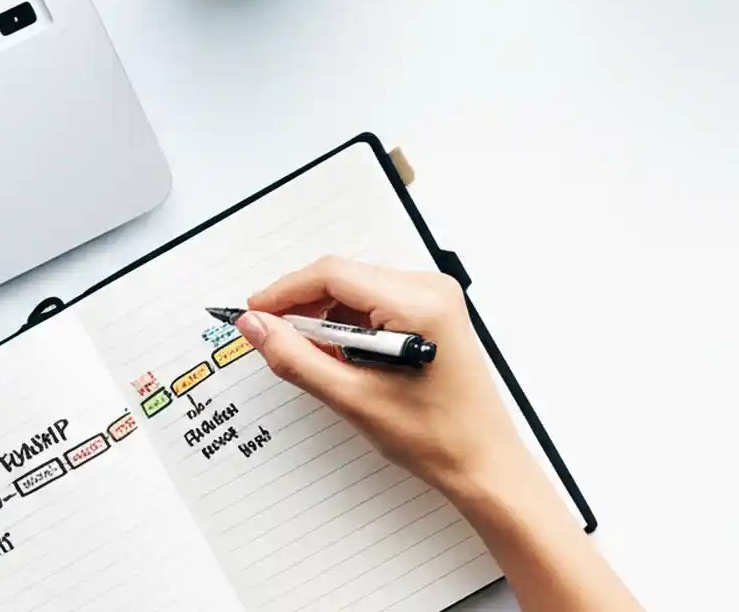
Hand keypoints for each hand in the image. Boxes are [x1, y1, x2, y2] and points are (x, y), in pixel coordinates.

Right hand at [235, 256, 533, 494]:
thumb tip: (257, 327)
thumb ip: (296, 358)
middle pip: (343, 277)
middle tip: (273, 338)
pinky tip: (341, 359)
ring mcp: (434, 298)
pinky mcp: (431, 311)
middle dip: (302, 306)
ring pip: (354, 290)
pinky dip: (347, 326)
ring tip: (315, 360)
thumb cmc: (437, 438)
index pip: (333, 275)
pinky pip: (373, 302)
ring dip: (324, 318)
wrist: (483, 464)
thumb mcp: (353, 399)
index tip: (255, 313)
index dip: (285, 291)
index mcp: (419, 304)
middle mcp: (430, 289)